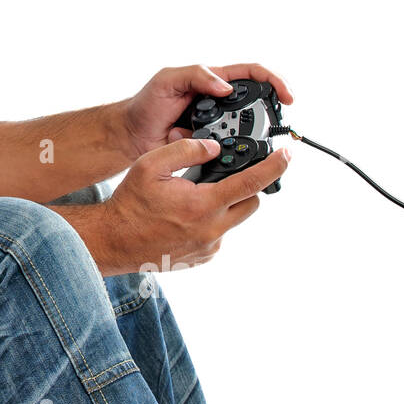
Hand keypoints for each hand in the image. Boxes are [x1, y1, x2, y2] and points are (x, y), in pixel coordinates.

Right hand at [99, 137, 290, 273]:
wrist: (115, 240)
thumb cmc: (130, 203)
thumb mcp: (151, 165)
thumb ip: (186, 150)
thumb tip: (213, 147)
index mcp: (203, 203)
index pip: (252, 182)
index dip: (274, 166)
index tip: (287, 154)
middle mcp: (212, 228)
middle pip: (251, 202)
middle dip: (246, 186)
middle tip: (224, 176)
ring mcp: (210, 245)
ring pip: (233, 219)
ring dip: (223, 205)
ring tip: (192, 199)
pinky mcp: (204, 256)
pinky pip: (219, 234)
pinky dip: (210, 221)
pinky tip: (184, 217)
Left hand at [119, 63, 294, 160]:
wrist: (131, 136)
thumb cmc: (146, 103)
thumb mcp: (167, 80)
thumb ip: (197, 75)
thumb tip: (225, 86)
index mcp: (213, 80)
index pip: (252, 74)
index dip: (274, 81)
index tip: (287, 96)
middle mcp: (219, 101)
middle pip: (254, 104)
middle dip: (259, 114)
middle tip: (259, 124)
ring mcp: (216, 124)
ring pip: (240, 130)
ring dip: (230, 135)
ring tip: (207, 134)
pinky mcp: (210, 145)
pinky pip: (225, 149)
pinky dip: (216, 151)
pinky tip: (200, 147)